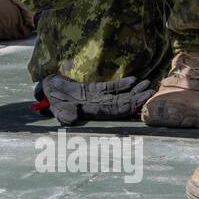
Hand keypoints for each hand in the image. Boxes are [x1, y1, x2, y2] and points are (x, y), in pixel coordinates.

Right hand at [37, 74, 154, 125]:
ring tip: (148, 83)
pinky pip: (111, 87)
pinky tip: (133, 79)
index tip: (142, 101)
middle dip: (137, 98)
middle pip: (123, 103)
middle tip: (152, 90)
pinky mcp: (94, 88)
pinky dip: (122, 84)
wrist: (46, 90)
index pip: (116, 110)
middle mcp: (98, 106)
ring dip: (134, 90)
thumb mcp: (55, 107)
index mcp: (92, 111)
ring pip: (120, 95)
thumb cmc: (51, 99)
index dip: (130, 106)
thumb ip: (64, 114)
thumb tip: (73, 119)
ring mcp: (97, 97)